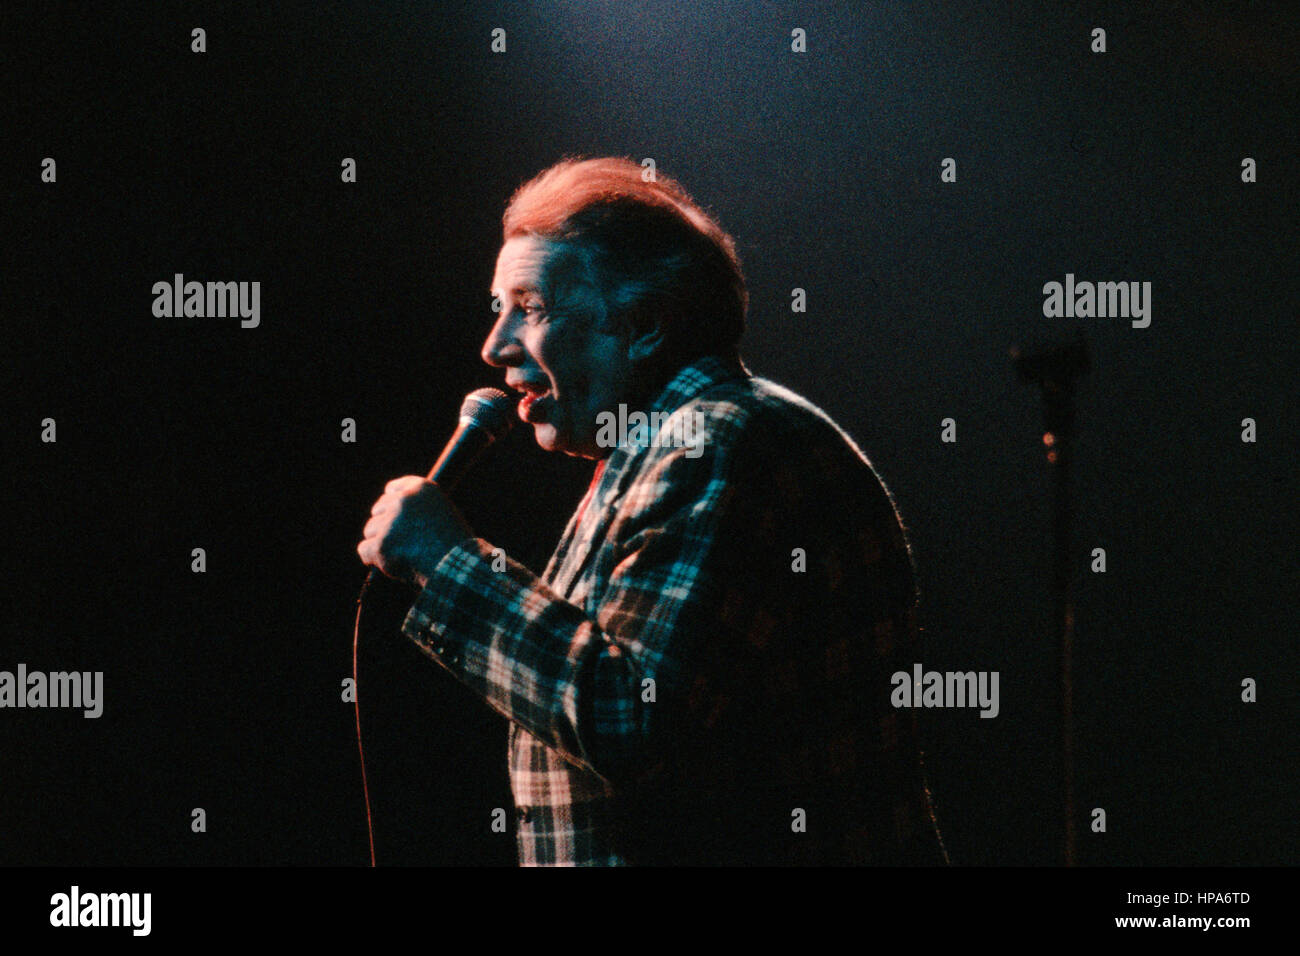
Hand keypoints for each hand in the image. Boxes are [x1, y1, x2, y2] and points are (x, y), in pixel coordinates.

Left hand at [357, 476, 474, 587]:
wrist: (456, 568)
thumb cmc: (454, 545)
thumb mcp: (442, 514)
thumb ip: (418, 508)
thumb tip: (389, 512)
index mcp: (422, 488)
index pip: (392, 489)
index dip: (391, 505)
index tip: (394, 517)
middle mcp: (403, 500)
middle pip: (377, 510)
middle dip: (385, 526)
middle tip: (402, 543)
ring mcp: (390, 523)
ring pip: (370, 530)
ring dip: (381, 543)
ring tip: (403, 555)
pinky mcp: (381, 545)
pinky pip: (364, 549)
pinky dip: (373, 559)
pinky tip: (392, 564)